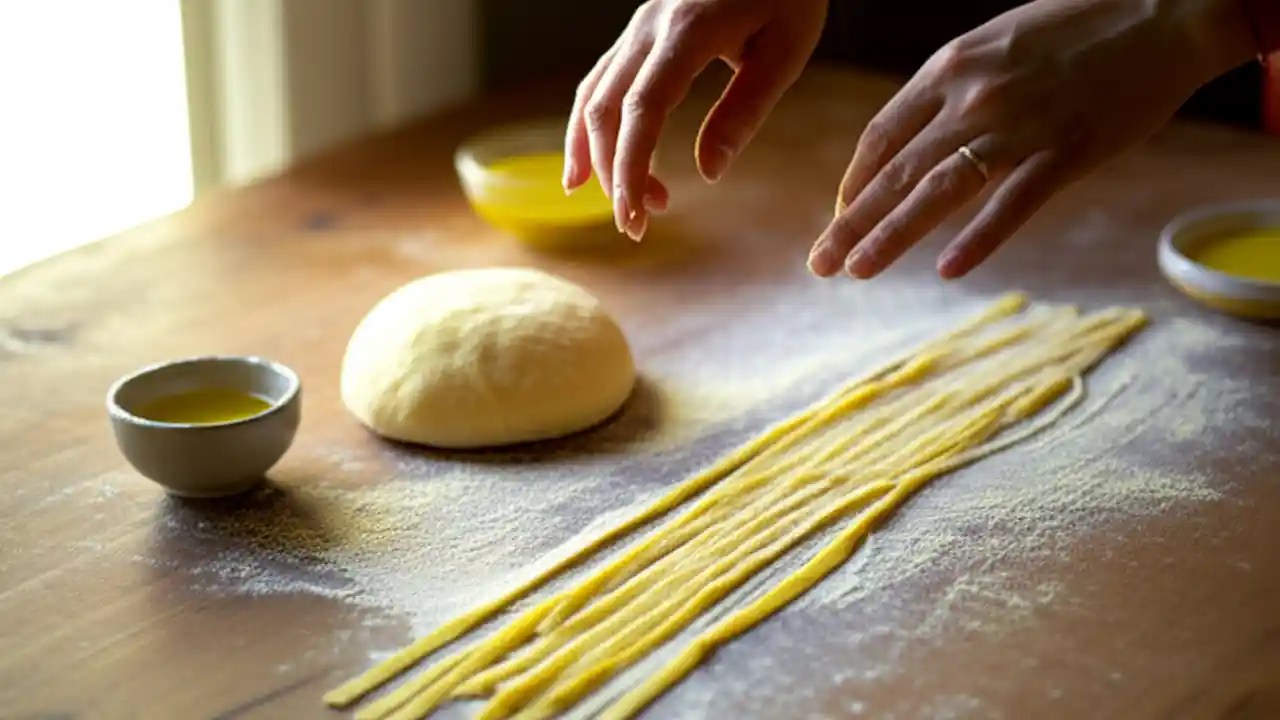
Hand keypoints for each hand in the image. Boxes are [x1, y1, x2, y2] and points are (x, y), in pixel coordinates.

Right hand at [563, 0, 826, 239]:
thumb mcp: (786, 51)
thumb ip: (744, 110)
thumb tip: (709, 173)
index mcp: (688, 31)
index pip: (642, 110)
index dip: (631, 168)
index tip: (636, 217)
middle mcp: (650, 26)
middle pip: (606, 110)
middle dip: (615, 174)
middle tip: (642, 224)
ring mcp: (638, 26)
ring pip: (593, 97)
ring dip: (599, 158)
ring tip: (621, 206)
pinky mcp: (639, 32)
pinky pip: (599, 82)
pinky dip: (587, 128)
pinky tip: (584, 166)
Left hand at [808, 0, 1256, 279]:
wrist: (1166, 10)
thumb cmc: (1078, 27)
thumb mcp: (995, 43)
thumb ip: (952, 89)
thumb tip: (917, 137)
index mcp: (949, 68)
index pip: (882, 136)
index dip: (855, 182)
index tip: (841, 215)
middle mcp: (972, 97)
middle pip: (896, 171)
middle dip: (851, 221)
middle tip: (820, 263)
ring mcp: (1019, 125)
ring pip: (938, 191)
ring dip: (891, 235)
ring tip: (856, 271)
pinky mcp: (1067, 151)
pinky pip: (1013, 203)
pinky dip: (978, 238)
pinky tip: (947, 269)